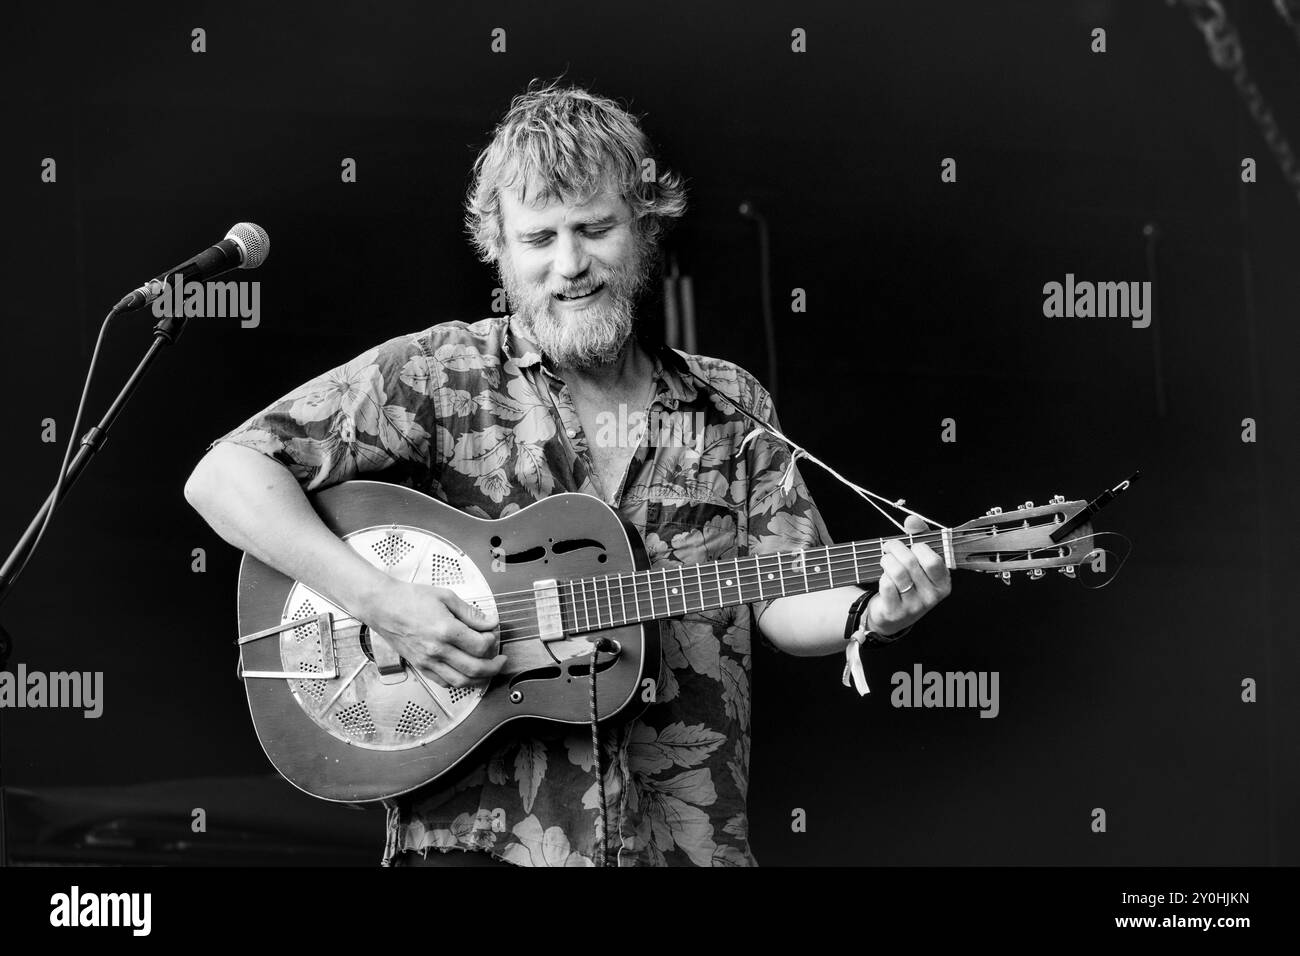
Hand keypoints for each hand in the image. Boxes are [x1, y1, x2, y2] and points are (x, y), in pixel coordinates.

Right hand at [363, 580, 505, 687]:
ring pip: (461, 681)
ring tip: (488, 670)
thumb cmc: (410, 598)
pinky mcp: (420, 666)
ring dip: (480, 679)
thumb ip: (471, 613)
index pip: (481, 646)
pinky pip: (444, 683)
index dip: (492, 641)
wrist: (382, 606)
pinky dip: (459, 682)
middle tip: (501, 660)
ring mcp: (427, 661)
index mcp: (446, 630)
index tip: (493, 634)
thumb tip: (490, 622)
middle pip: (475, 668)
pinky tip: (465, 672)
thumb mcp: (446, 597)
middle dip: (494, 666)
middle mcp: (437, 650)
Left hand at [865, 515, 951, 635]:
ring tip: (885, 559)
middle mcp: (932, 597)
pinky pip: (886, 585)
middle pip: (911, 562)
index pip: (933, 560)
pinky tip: (884, 577)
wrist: (893, 614)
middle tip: (889, 547)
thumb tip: (911, 519)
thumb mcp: (920, 560)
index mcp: (943, 583)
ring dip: (886, 560)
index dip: (918, 547)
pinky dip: (882, 576)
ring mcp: (914, 606)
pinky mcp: (895, 612)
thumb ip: (919, 536)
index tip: (910, 544)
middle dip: (896, 548)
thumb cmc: (910, 581)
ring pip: (897, 572)